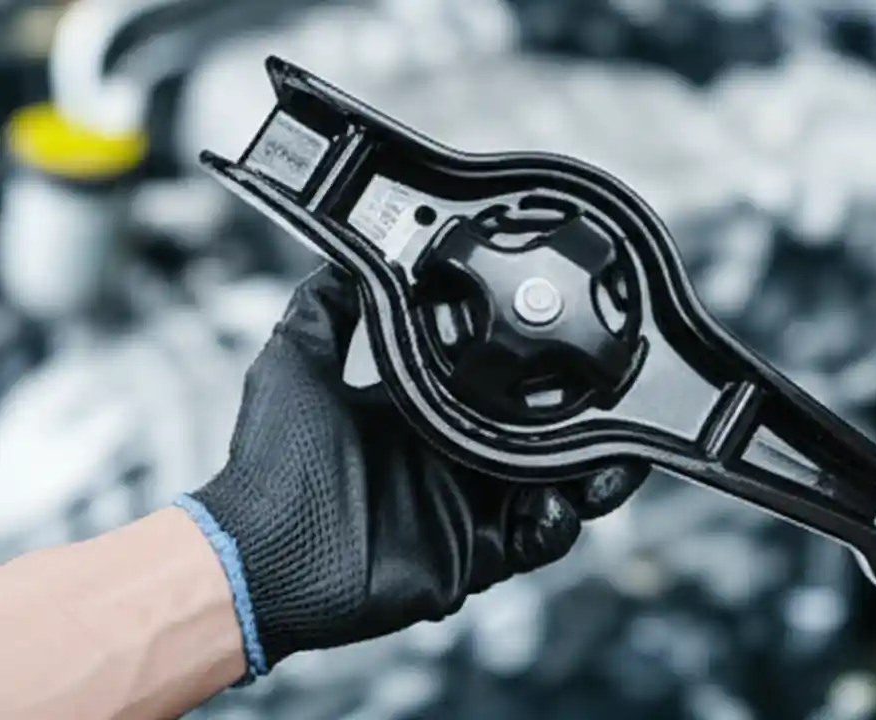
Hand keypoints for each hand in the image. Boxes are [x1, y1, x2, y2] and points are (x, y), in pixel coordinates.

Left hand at [182, 266, 646, 675]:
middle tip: (615, 406)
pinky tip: (559, 505)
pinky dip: (558, 527)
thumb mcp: (296, 361)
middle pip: (543, 439)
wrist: (260, 549)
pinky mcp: (476, 556)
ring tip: (608, 458)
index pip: (498, 389)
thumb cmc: (270, 462)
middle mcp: (456, 461)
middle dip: (584, 425)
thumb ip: (326, 306)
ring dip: (590, 476)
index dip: (535, 372)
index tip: (566, 344)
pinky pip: (536, 543)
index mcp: (426, 417)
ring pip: (557, 490)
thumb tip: (346, 251)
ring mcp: (471, 510)